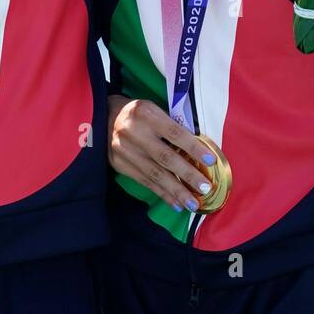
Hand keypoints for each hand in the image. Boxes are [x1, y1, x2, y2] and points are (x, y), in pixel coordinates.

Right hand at [107, 95, 216, 213]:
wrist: (103, 117)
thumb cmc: (138, 114)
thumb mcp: (153, 109)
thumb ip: (171, 126)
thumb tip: (199, 150)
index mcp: (146, 113)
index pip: (174, 133)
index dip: (193, 147)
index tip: (211, 161)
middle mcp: (133, 132)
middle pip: (164, 157)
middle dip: (187, 174)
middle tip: (205, 188)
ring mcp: (124, 150)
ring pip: (155, 174)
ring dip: (176, 191)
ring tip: (193, 204)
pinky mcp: (120, 164)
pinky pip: (145, 182)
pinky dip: (162, 194)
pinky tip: (176, 203)